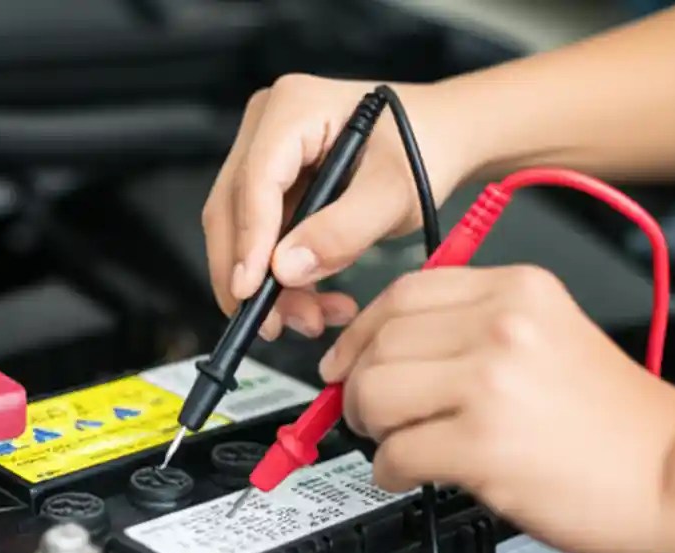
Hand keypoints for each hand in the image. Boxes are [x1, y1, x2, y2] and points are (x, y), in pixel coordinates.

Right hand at [202, 74, 478, 339]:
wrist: (442, 141)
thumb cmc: (425, 149)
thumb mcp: (394, 193)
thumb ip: (343, 230)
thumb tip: (286, 268)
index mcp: (294, 106)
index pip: (256, 180)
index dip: (249, 240)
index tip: (250, 291)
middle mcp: (266, 126)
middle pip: (232, 210)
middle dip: (252, 275)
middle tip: (275, 324)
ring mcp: (263, 155)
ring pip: (240, 233)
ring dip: (269, 285)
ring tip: (312, 318)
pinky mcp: (270, 186)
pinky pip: (261, 240)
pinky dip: (283, 277)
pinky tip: (315, 301)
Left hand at [321, 265, 674, 552]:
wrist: (670, 469)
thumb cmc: (611, 414)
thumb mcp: (547, 332)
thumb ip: (470, 327)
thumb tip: (381, 347)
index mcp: (516, 289)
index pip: (402, 293)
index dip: (361, 333)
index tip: (347, 360)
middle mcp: (501, 326)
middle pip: (380, 343)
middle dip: (358, 385)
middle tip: (365, 412)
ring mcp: (490, 384)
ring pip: (375, 394)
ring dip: (369, 427)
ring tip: (393, 442)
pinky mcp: (481, 445)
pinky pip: (395, 453)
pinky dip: (389, 470)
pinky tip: (411, 473)